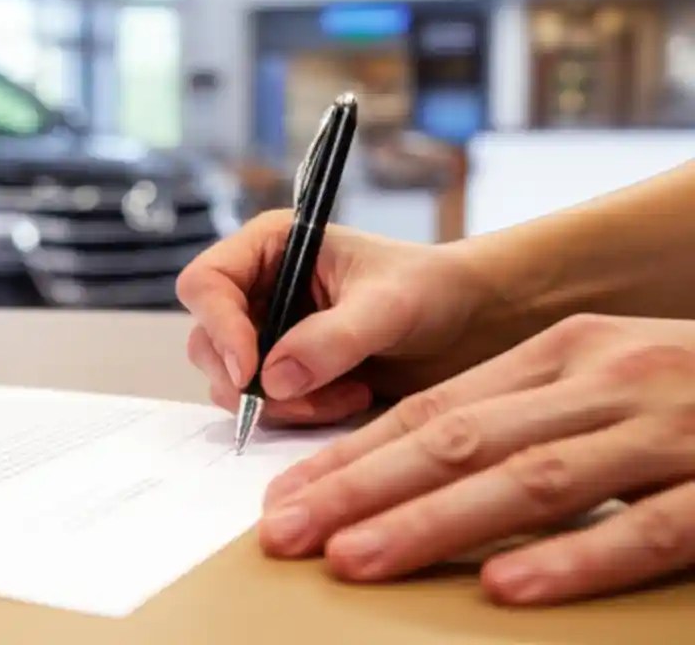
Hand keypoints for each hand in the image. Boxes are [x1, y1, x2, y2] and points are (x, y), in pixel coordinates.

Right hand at [176, 210, 494, 424]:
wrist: (469, 324)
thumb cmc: (433, 290)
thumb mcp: (388, 307)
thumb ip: (332, 338)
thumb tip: (272, 379)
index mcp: (271, 246)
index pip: (206, 283)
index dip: (219, 328)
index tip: (250, 371)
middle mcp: (258, 287)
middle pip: (207, 340)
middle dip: (248, 379)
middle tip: (299, 396)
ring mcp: (267, 332)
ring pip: (230, 381)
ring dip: (282, 402)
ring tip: (345, 394)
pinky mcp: (283, 371)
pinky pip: (264, 404)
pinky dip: (299, 412)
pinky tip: (348, 397)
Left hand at [260, 314, 694, 604]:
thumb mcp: (603, 379)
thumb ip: (519, 415)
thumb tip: (413, 470)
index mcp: (566, 352)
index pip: (433, 409)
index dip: (353, 455)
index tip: (287, 496)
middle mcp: (606, 378)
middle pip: (458, 440)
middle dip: (361, 490)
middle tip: (287, 533)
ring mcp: (670, 430)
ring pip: (531, 480)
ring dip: (433, 522)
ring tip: (357, 561)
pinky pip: (649, 529)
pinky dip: (574, 559)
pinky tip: (507, 590)